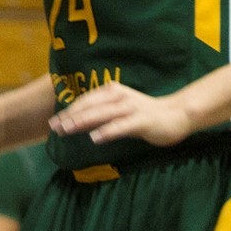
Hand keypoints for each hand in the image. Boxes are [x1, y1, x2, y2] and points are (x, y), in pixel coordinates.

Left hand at [51, 81, 193, 147]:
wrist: (177, 114)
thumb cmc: (145, 114)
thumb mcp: (120, 110)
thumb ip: (103, 113)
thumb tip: (79, 122)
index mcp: (112, 92)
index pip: (86, 101)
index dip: (69, 111)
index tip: (53, 123)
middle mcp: (119, 97)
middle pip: (90, 106)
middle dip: (70, 117)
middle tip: (54, 127)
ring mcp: (130, 107)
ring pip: (102, 114)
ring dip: (83, 122)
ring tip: (67, 129)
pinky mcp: (141, 120)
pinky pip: (121, 126)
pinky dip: (107, 131)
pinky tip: (95, 138)